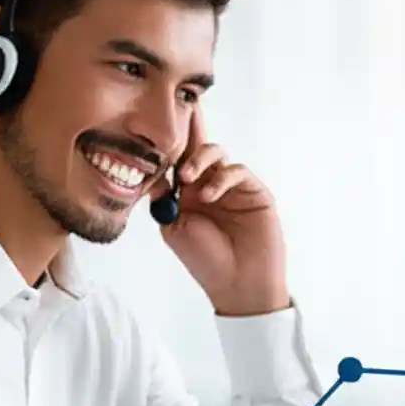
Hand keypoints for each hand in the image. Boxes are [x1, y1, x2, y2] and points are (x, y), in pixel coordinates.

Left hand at [147, 107, 289, 316]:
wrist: (238, 284)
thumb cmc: (205, 261)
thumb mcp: (173, 227)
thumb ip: (164, 198)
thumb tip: (150, 169)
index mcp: (186, 193)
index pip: (177, 158)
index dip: (168, 141)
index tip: (154, 121)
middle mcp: (208, 184)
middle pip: (197, 145)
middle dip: (186, 131)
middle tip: (172, 134)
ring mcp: (232, 186)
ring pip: (216, 153)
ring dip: (199, 159)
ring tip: (188, 178)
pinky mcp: (254, 191)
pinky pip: (237, 170)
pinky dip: (221, 177)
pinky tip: (209, 195)